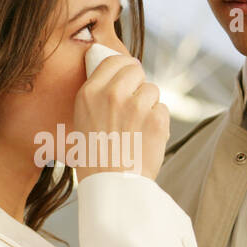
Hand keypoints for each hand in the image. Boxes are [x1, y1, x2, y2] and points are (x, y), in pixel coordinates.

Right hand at [73, 54, 168, 180]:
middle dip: (138, 84)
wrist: (112, 186)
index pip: (113, 60)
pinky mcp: (156, 119)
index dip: (124, 67)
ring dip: (149, 105)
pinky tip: (145, 138)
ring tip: (136, 128)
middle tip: (134, 105)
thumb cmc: (96, 157)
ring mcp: (136, 106)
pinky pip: (163, 108)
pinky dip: (158, 122)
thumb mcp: (83, 120)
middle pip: (135, 69)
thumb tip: (119, 71)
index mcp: (89, 93)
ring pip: (152, 89)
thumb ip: (98, 94)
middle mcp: (112, 94)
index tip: (128, 75)